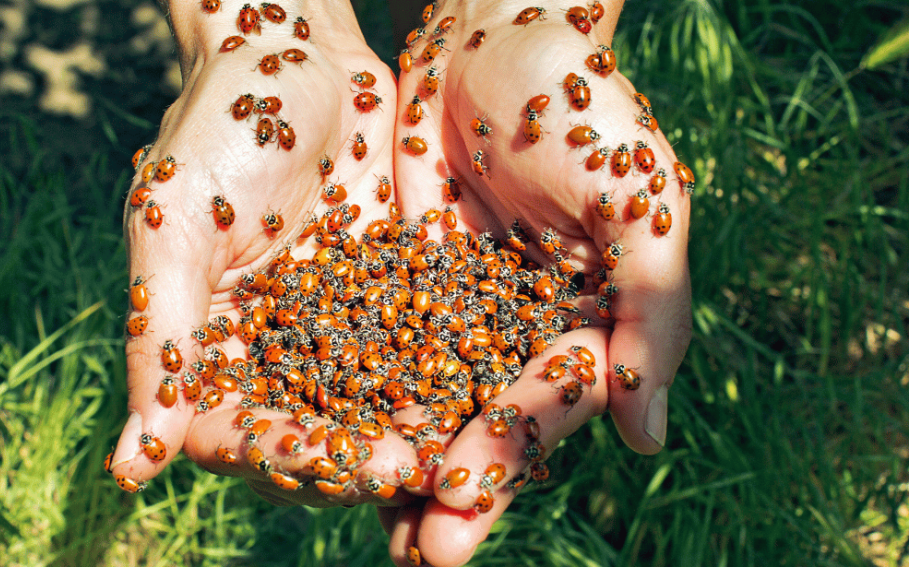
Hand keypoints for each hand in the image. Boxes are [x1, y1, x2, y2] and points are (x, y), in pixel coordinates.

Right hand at [108, 0, 427, 507]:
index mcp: (207, 347)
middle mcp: (272, 350)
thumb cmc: (217, 125)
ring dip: (413, 431)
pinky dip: (450, 373)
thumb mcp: (176, 226)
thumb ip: (162, 340)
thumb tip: (126, 470)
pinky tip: (488, 387)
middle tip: (419, 470)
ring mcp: (336, 325)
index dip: (284, 457)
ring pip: (374, 403)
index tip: (336, 464)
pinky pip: (422, 345)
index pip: (237, 433)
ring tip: (460, 447)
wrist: (299, 54)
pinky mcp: (393, 292)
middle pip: (314, 432)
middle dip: (363, 458)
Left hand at [384, 1, 691, 564]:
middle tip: (426, 553)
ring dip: (408, 470)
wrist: (495, 37)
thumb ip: (652, 312)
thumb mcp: (638, 200)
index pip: (551, 404)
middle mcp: (524, 333)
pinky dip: (360, 402)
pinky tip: (330, 448)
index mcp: (591, 324)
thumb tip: (646, 439)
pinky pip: (379, 354)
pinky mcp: (403, 288)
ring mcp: (462, 315)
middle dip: (461, 487)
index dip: (512, 452)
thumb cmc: (583, 106)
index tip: (465, 496)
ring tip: (382, 536)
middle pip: (491, 424)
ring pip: (434, 405)